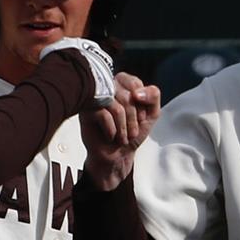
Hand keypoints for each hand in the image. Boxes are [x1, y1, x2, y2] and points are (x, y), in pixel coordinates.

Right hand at [81, 73, 160, 190]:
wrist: (118, 155)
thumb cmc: (132, 133)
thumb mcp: (151, 113)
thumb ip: (153, 95)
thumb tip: (137, 93)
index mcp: (122, 84)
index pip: (134, 83)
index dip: (141, 104)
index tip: (140, 117)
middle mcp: (107, 88)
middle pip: (126, 96)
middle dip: (133, 119)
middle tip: (131, 132)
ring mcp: (95, 98)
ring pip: (116, 106)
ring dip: (123, 127)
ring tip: (122, 137)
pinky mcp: (86, 111)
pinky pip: (103, 115)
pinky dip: (112, 131)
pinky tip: (110, 136)